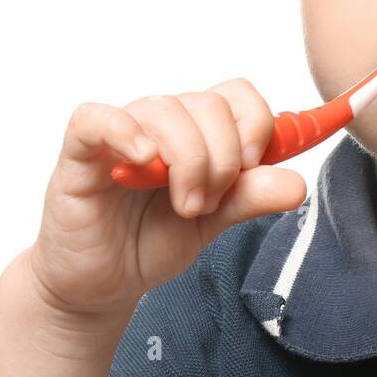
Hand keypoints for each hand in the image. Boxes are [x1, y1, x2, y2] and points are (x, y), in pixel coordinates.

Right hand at [27, 78, 306, 318]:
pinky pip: (95, 119)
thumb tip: (296, 183)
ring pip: (166, 110)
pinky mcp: (80, 153)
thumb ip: (250, 197)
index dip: (255, 125)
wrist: (103, 281)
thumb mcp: (214, 222)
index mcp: (199, 130)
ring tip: (186, 207)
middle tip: (210, 204)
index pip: (238, 95)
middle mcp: (162, 122)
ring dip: (188, 162)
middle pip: (209, 104)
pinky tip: (144, 160)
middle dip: (223, 160)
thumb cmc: (152, 241)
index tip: (251, 168)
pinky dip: (123, 132)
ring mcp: (120, 133)